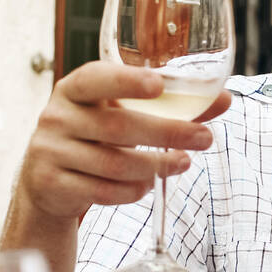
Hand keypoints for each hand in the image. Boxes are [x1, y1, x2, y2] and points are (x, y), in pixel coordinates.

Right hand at [20, 62, 230, 219]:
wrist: (47, 179)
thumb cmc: (95, 137)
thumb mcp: (121, 114)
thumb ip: (170, 105)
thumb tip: (225, 99)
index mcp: (73, 89)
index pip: (96, 79)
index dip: (127, 81)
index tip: (159, 85)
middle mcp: (57, 117)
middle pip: (117, 127)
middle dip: (167, 132)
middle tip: (204, 138)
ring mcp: (50, 152)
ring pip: (113, 164)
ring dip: (156, 166)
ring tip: (183, 163)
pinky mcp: (52, 185)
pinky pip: (102, 191)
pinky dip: (132, 191)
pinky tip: (149, 186)